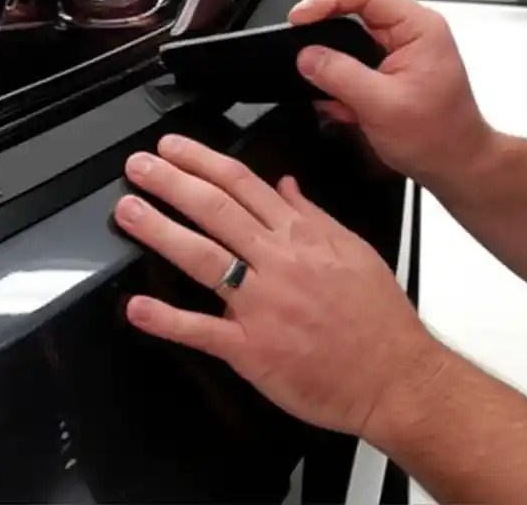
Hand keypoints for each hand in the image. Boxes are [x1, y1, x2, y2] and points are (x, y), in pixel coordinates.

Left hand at [115, 134, 447, 437]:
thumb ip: (312, 215)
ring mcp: (263, 306)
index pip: (242, 184)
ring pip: (203, 257)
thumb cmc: (378, 320)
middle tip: (137, 167)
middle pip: (215, 210)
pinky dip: (167, 319)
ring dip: (160, 231)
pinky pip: (203, 330)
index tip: (172, 148)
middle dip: (171, 183)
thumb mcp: (353, 251)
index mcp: (301, 237)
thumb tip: (285, 185)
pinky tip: (138, 306)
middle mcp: (278, 264)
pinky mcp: (253, 349)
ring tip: (128, 211)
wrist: (398, 378)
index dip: (201, 161)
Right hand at [290, 0, 494, 188]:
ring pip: (351, 37)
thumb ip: (339, 76)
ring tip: (315, 76)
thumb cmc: (438, 136)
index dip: (327, 0)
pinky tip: (337, 102)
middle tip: (298, 40)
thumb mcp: (381, 105)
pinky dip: (339, 78)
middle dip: (323, 27)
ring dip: (331, 57)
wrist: (456, 165)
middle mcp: (410, 32)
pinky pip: (354, 60)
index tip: (300, 18)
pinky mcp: (389, 69)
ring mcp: (400, 50)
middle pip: (356, 8)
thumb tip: (306, 56)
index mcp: (418, 28)